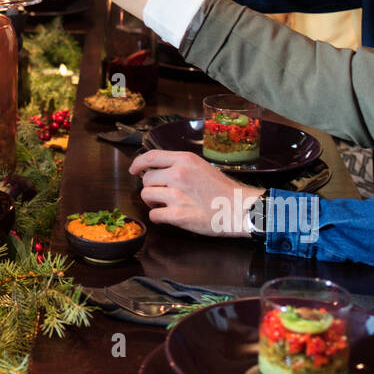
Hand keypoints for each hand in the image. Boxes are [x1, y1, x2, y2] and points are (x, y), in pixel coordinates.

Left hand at [128, 150, 258, 236]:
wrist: (240, 208)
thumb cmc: (224, 190)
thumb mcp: (202, 167)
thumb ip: (181, 166)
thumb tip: (161, 170)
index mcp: (184, 160)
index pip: (151, 157)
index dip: (138, 163)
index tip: (134, 170)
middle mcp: (178, 174)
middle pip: (146, 179)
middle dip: (151, 187)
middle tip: (161, 194)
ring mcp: (176, 194)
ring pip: (146, 195)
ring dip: (153, 202)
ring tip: (166, 204)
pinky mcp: (177, 214)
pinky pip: (154, 215)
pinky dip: (158, 217)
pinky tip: (169, 216)